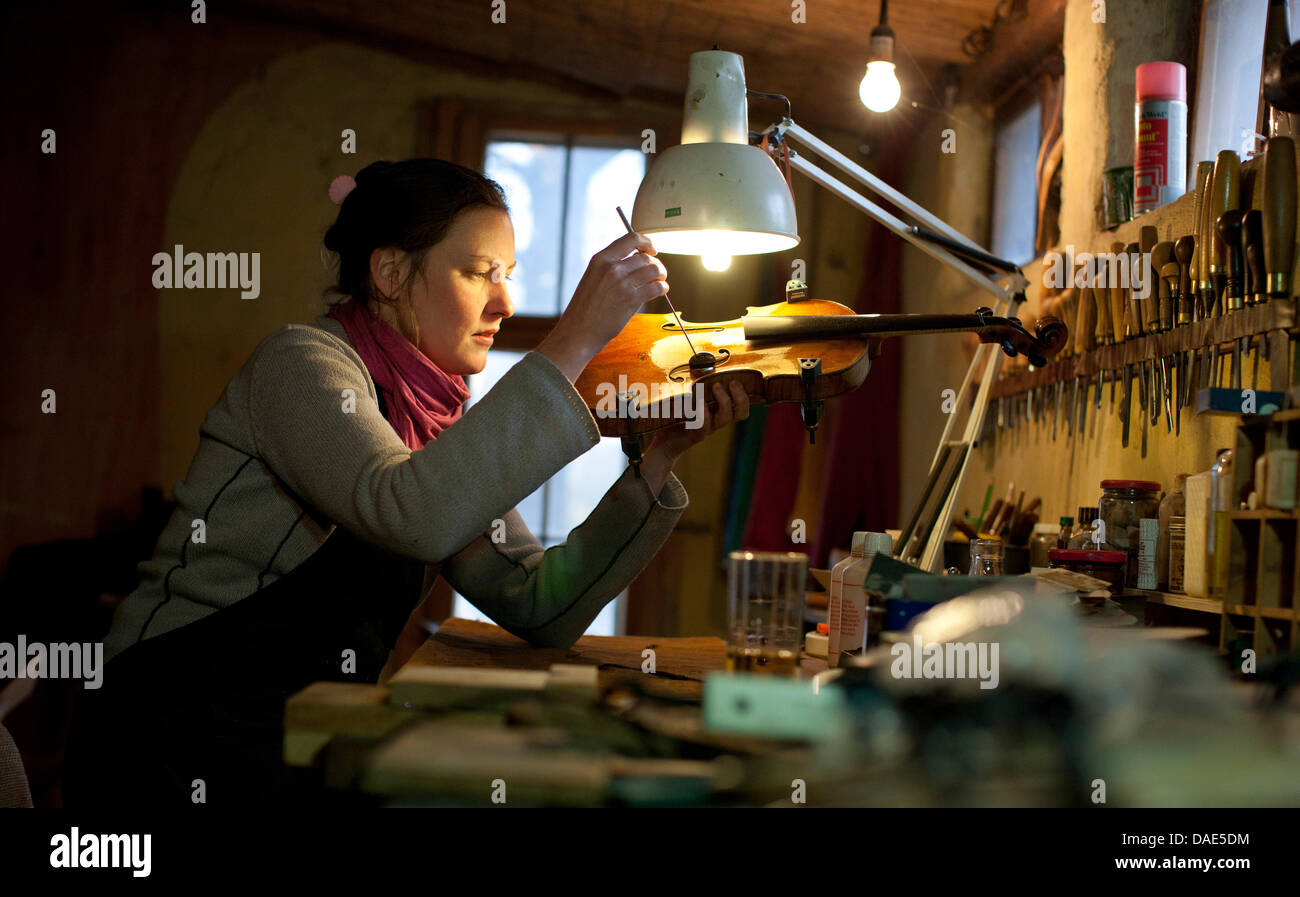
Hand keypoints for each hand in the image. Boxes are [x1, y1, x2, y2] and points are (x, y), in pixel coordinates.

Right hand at [536, 232, 668, 380]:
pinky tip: (660, 292)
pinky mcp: (631, 299)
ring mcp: (622, 283)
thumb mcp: (592, 279)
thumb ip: (611, 268)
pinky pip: (657, 287)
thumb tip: (636, 262)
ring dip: (661, 276)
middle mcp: (612, 268)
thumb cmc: (585, 310)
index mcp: (601, 259)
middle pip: (645, 257)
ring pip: (654, 270)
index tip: (652, 250)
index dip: (646, 242)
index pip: (631, 239)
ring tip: (660, 282)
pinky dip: (662, 288)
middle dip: (656, 265)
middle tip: (658, 274)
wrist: (578, 332)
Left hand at [639, 381, 750, 492]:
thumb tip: (694, 361)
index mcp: (717, 411)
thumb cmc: (674, 418)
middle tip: (732, 383)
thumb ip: (692, 385)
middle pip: (739, 413)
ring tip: (716, 386)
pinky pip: (703, 427)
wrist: (662, 444)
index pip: (740, 407)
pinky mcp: (693, 436)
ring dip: (724, 401)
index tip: (736, 379)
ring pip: (724, 419)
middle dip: (740, 398)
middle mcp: (715, 420)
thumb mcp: (685, 399)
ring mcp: (706, 429)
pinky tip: (700, 404)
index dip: (744, 395)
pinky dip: (704, 415)